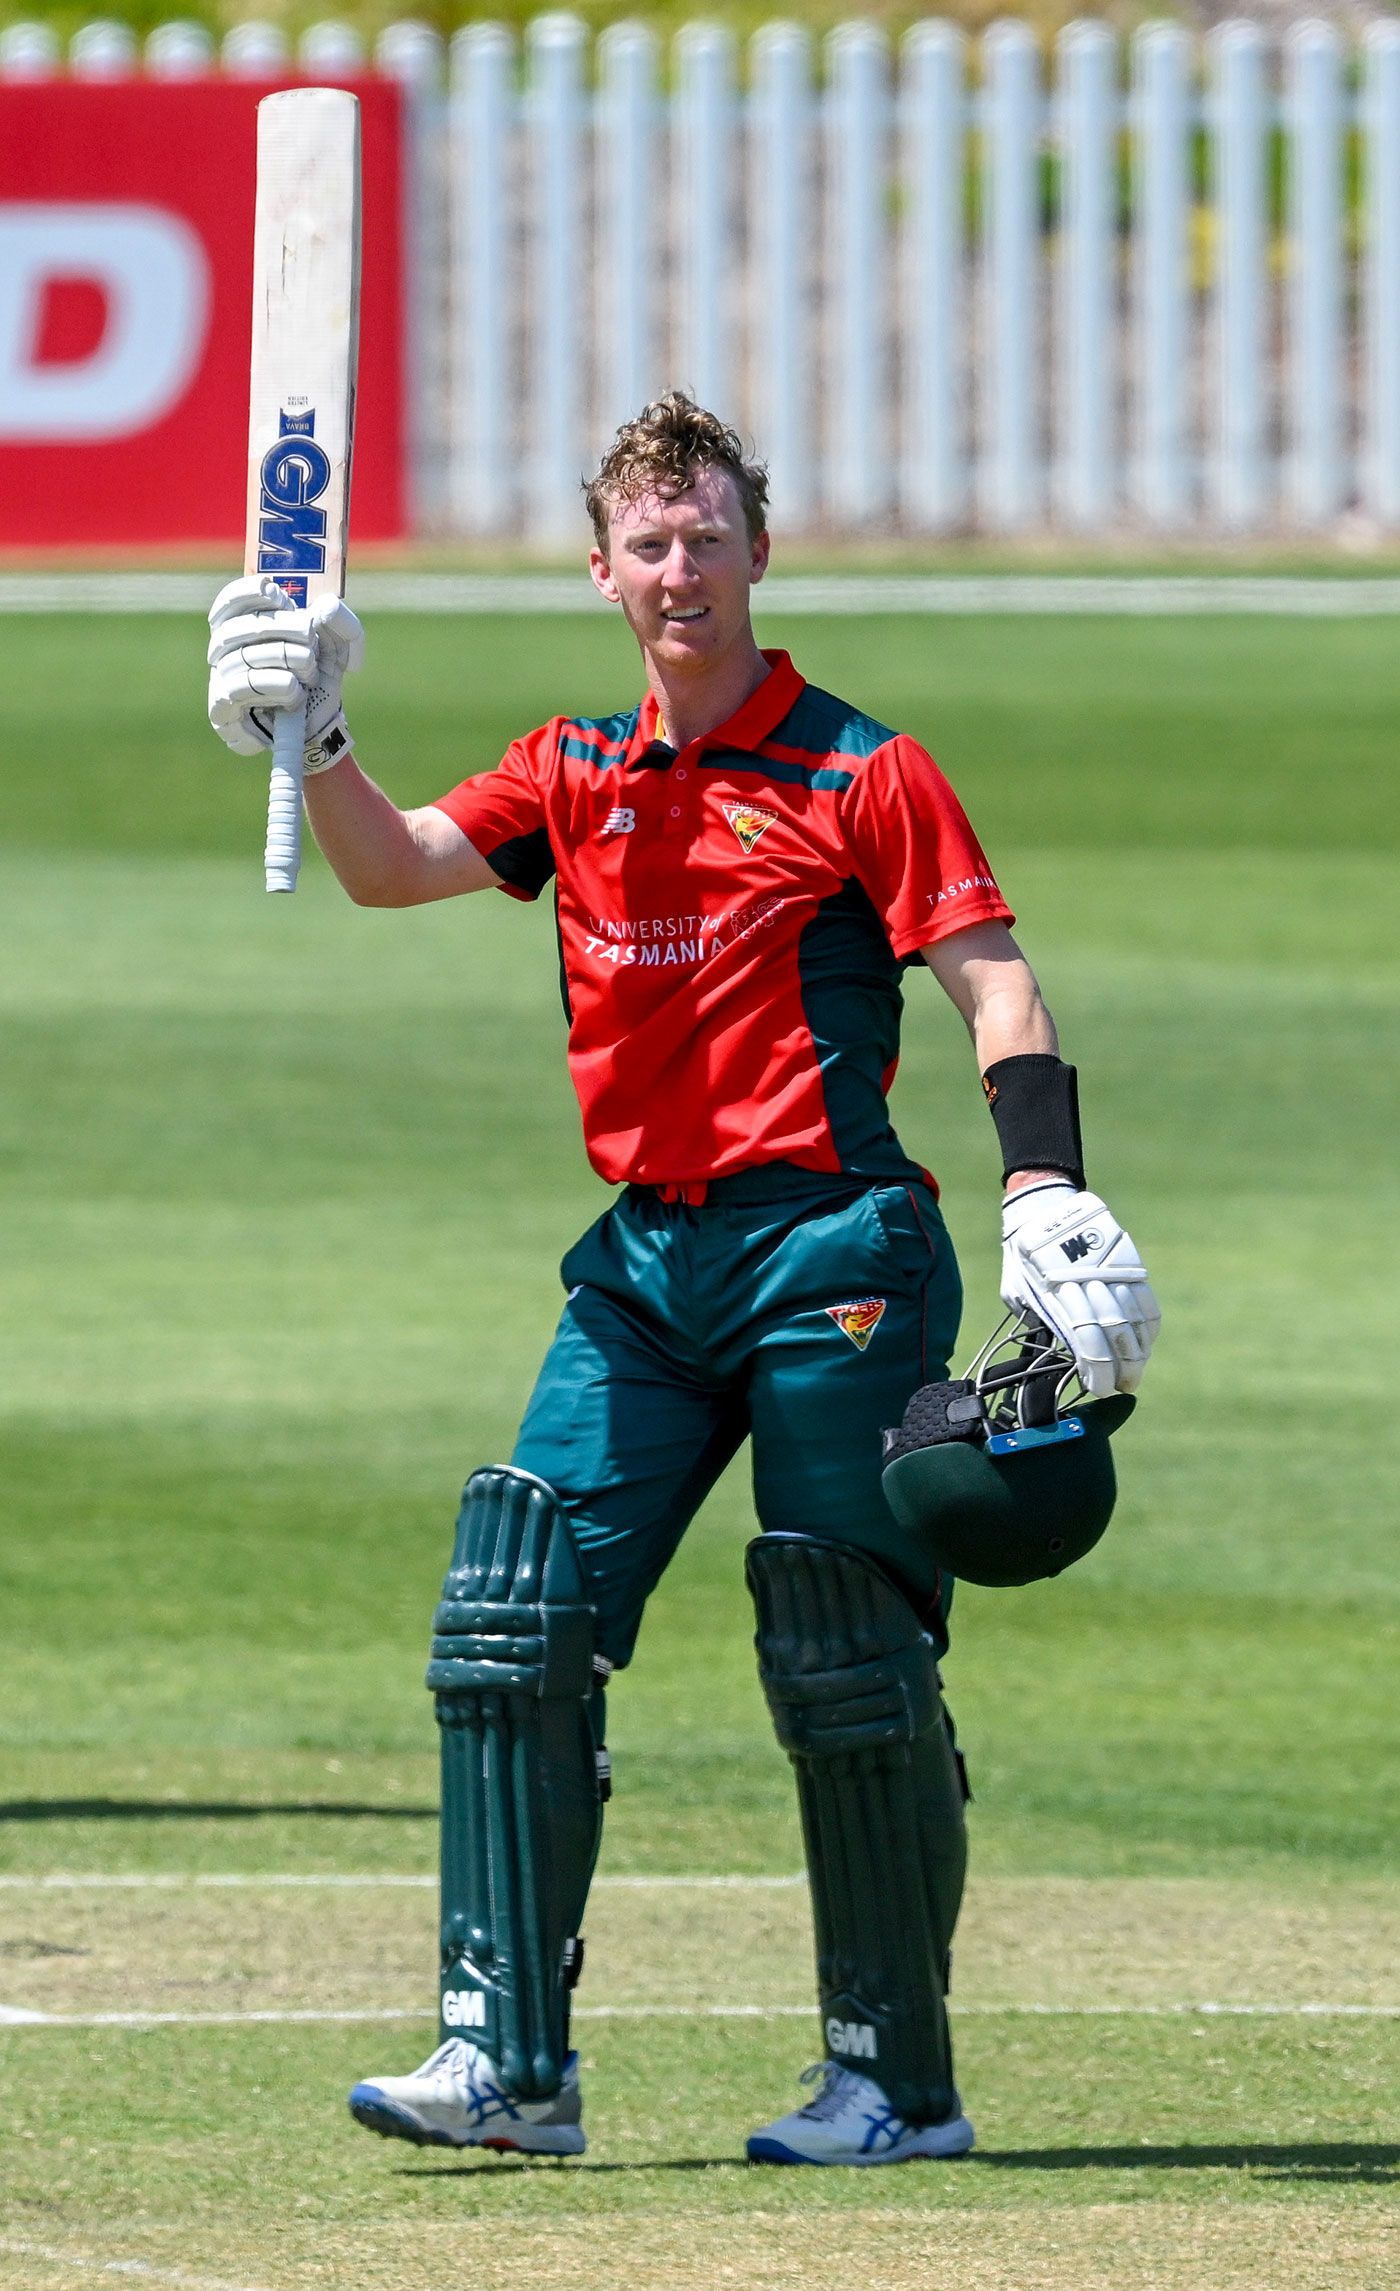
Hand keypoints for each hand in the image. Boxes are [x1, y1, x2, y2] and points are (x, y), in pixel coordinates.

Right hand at [207, 575, 362, 771]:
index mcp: (244, 625)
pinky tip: (296, 692)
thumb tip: (324, 606)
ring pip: (242, 658)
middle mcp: (224, 650)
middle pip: (239, 627)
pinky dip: (275, 686)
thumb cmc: (320, 677)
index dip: (249, 593)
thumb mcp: (340, 645)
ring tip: (310, 672)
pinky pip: (239, 688)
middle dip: (281, 627)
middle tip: (310, 637)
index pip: (231, 600)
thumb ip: (340, 620)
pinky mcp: (221, 709)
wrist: (320, 724)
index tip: (279, 596)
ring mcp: (220, 678)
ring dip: (285, 659)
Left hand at [1000, 1182, 1159, 1397]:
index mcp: (1055, 1291)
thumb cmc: (1025, 1256)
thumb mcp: (1017, 1288)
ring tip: (1136, 1371)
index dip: (1096, 1368)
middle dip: (1121, 1366)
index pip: (1084, 1338)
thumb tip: (1060, 1351)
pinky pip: (1144, 1297)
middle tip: (1123, 1387)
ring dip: (1138, 1351)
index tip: (1100, 1388)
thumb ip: (1037, 1318)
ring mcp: (1110, 1268)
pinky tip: (1147, 1342)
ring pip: (1133, 1317)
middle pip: (1112, 1331)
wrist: (1044, 1205)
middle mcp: (1087, 1280)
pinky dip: (1148, 1323)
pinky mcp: (1126, 1258)